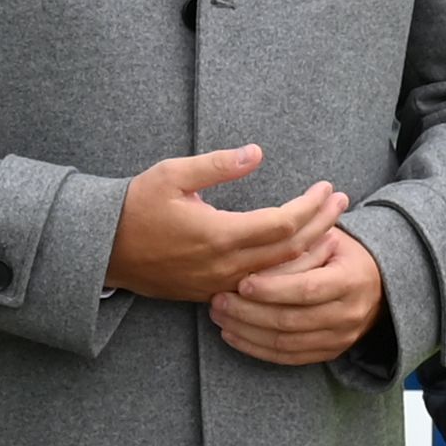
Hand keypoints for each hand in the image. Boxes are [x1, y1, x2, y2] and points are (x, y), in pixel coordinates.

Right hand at [109, 144, 348, 303]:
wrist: (104, 249)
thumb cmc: (135, 206)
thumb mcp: (171, 174)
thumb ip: (215, 165)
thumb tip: (256, 152)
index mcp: (218, 235)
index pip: (283, 225)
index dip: (311, 206)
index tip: (326, 186)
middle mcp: (225, 266)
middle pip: (290, 250)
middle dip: (322, 224)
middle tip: (342, 202)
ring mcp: (220, 284)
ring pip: (280, 274)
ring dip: (310, 249)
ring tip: (333, 228)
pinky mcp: (213, 293)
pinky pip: (262, 285)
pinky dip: (287, 269)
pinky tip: (301, 255)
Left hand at [210, 221, 387, 368]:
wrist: (375, 286)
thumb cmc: (340, 254)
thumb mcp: (327, 238)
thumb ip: (297, 245)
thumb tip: (257, 254)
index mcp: (350, 280)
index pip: (307, 289)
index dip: (272, 289)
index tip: (242, 283)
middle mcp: (349, 314)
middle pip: (291, 320)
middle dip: (249, 312)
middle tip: (218, 300)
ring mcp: (340, 338)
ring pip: (285, 343)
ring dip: (246, 331)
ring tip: (219, 315)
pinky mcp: (329, 353)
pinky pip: (288, 358)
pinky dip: (256, 349)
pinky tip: (232, 335)